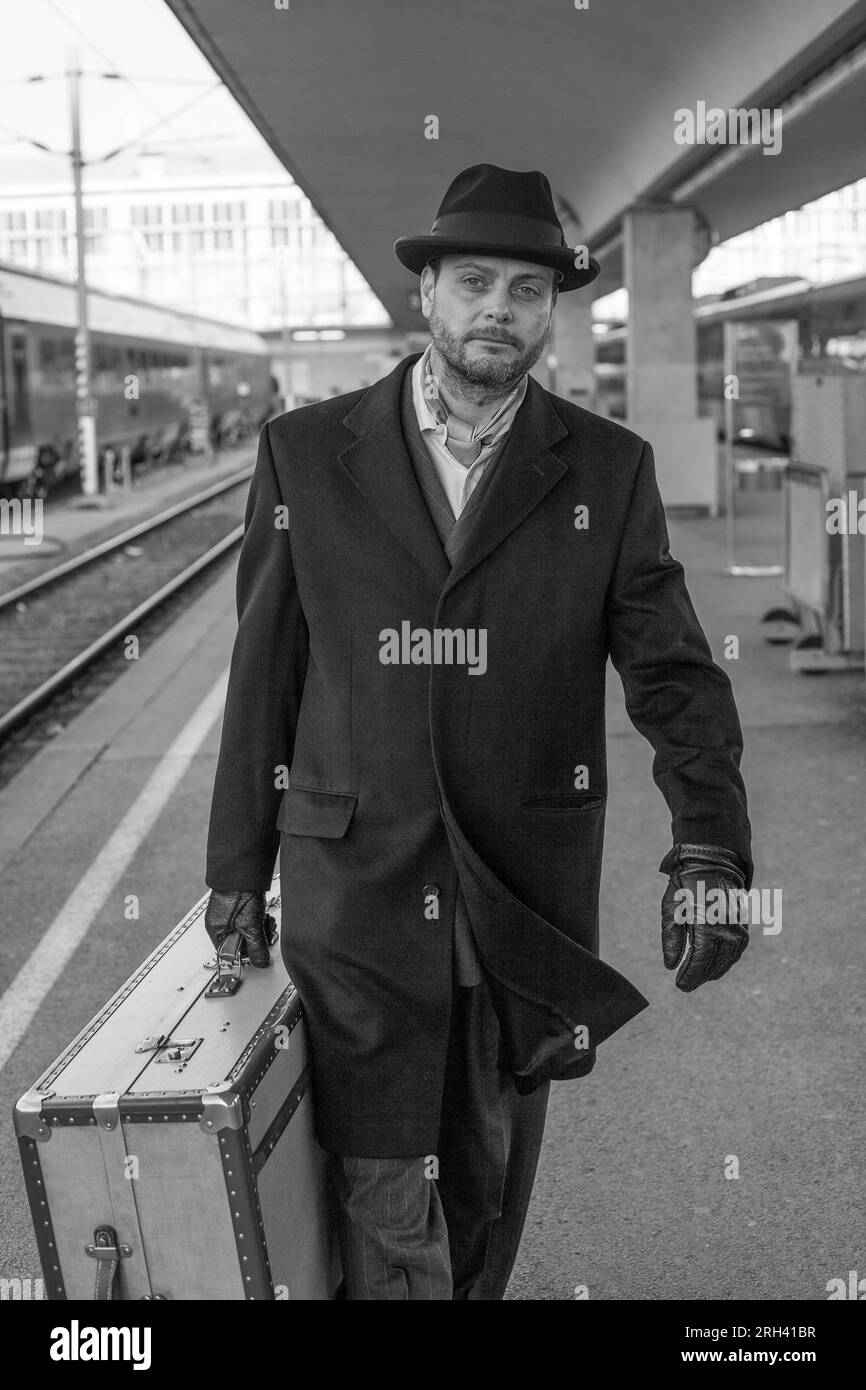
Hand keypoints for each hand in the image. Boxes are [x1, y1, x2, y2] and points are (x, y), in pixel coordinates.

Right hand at [204, 890, 272, 968]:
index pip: (229, 954)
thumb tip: (261, 964)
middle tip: (265, 931)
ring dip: (259, 929)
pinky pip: (249, 921)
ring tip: (266, 921)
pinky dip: (259, 920)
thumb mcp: (250, 926)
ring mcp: (229, 915)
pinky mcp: (239, 908)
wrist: (244, 869)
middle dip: (256, 939)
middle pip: (240, 943)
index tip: (258, 949)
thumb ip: (256, 948)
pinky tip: (264, 915)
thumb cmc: (240, 894)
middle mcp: (220, 924)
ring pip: (247, 932)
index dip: (246, 953)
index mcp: (216, 931)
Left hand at [659, 844, 748, 991]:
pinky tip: (716, 968)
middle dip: (699, 977)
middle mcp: (725, 926)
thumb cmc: (685, 884)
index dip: (689, 975)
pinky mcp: (742, 923)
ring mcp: (737, 925)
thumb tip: (671, 966)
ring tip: (698, 979)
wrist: (712, 861)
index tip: (679, 985)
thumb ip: (671, 938)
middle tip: (686, 986)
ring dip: (714, 971)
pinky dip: (727, 961)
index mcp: (705, 922)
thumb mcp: (671, 907)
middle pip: (714, 962)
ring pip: (728, 958)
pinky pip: (737, 950)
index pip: (699, 958)